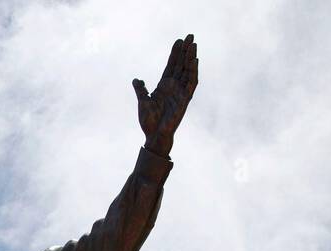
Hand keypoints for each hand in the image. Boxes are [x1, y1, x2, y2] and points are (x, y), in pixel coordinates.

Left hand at [134, 34, 197, 156]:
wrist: (154, 135)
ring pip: (187, 71)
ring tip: (193, 44)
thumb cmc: (148, 121)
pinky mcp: (185, 99)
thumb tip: (136, 80)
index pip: (171, 66)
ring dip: (191, 58)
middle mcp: (173, 87)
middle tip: (190, 36)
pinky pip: (191, 83)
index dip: (175, 54)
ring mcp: (180, 92)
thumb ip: (141, 90)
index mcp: (163, 86)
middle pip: (181, 65)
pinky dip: (193, 72)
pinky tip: (194, 61)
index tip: (178, 41)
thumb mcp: (142, 102)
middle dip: (185, 50)